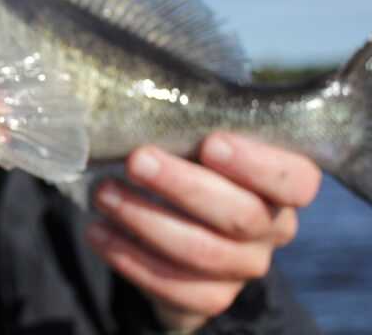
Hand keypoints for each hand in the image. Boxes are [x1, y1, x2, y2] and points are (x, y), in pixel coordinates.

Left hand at [85, 133, 320, 330]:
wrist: (175, 225)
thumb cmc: (187, 162)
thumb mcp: (195, 138)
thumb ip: (188, 125)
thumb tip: (144, 96)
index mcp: (283, 185)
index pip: (296, 180)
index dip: (256, 165)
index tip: (210, 143)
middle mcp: (273, 228)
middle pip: (240, 216)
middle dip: (182, 186)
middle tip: (136, 160)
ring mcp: (244, 266)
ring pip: (202, 252)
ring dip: (145, 220)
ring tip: (103, 193)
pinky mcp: (211, 296)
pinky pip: (175, 287)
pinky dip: (129, 258)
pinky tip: (98, 232)